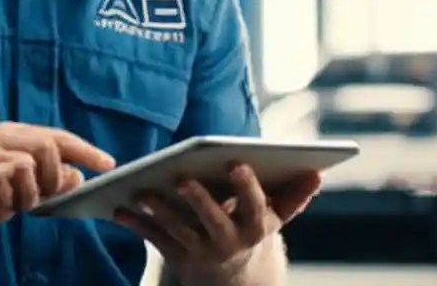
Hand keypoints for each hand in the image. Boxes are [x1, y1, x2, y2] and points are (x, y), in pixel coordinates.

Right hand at [0, 122, 114, 241]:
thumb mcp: (22, 191)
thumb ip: (49, 182)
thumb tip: (78, 175)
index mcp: (15, 136)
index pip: (59, 136)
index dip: (86, 150)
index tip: (108, 164)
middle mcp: (0, 138)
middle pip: (47, 145)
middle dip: (54, 177)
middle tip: (44, 197)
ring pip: (26, 165)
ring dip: (28, 194)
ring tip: (12, 205)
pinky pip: (0, 177)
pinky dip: (7, 194)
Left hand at [114, 164, 321, 283]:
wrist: (232, 278)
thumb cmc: (251, 226)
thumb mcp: (275, 216)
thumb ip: (294, 195)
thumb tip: (318, 172)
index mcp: (255, 226)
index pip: (254, 204)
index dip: (247, 185)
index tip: (238, 162)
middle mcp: (229, 242)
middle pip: (213, 219)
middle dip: (198, 199)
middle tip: (180, 177)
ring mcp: (200, 252)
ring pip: (178, 230)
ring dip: (159, 211)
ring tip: (142, 191)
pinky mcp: (175, 257)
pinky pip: (154, 239)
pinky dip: (136, 224)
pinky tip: (119, 209)